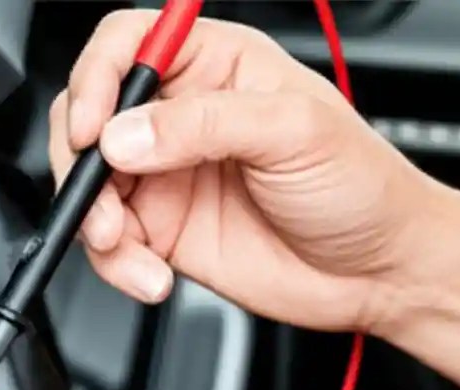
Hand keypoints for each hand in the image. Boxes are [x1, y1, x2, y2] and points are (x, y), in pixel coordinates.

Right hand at [51, 11, 450, 331]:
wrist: (380, 273)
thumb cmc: (362, 187)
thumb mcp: (295, 132)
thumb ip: (206, 124)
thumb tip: (127, 134)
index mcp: (216, 65)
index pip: (127, 45)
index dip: (97, 77)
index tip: (94, 124)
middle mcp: (182, 117)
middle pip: (89, 114)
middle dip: (79, 157)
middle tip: (99, 192)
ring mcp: (167, 176)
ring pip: (88, 184)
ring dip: (91, 219)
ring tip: (123, 244)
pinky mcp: (163, 232)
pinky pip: (109, 242)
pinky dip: (114, 262)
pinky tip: (151, 273)